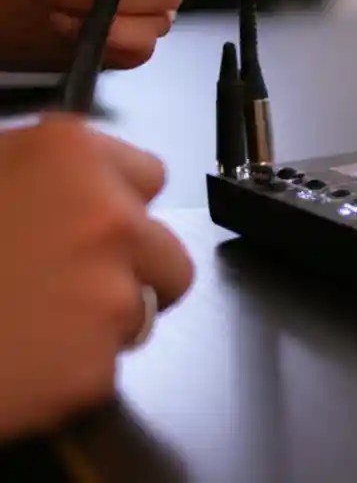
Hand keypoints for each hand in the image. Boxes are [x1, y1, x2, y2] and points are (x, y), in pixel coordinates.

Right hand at [0, 116, 193, 441]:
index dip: (118, 202)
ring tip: (26, 322)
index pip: (148, 174)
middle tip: (62, 285)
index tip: (92, 221)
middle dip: (130, 270)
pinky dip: (69, 373)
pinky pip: (104, 369)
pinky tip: (18, 360)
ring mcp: (108, 295)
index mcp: (70, 155)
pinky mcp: (94, 367)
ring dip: (100, 322)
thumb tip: (67, 187)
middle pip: (166, 250)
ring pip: (141, 311)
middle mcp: (106, 217)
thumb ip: (37, 175)